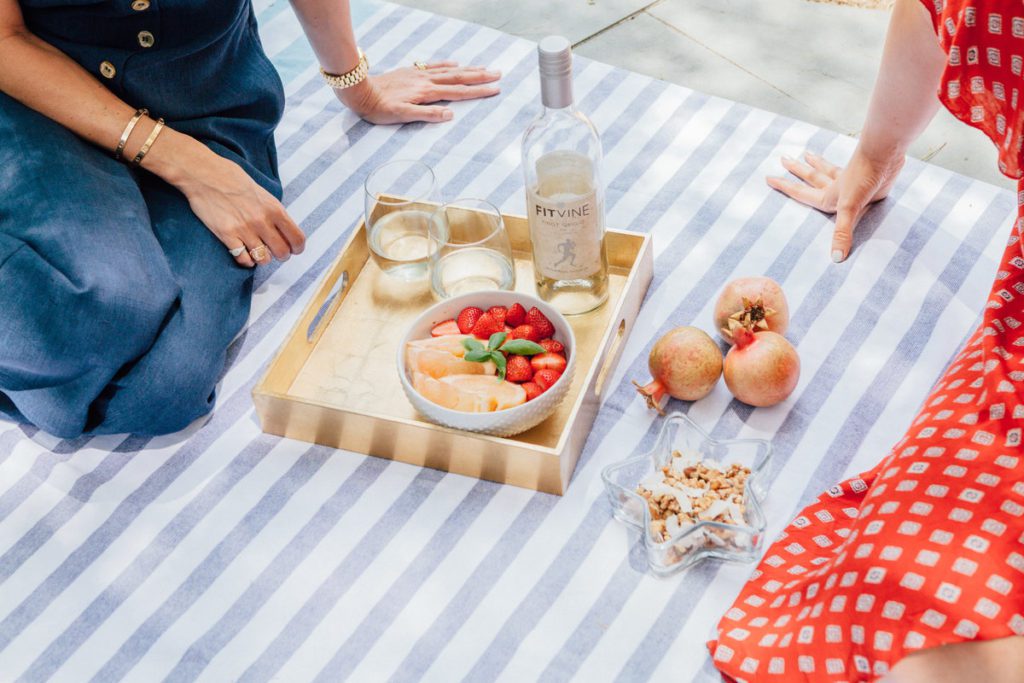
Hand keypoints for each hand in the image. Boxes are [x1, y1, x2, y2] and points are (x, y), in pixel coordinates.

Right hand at [146, 130, 304, 267]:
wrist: (203, 173)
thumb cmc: (232, 178)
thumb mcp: (261, 192)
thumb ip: (273, 211)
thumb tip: (283, 229)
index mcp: (274, 208)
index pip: (297, 238)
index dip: (297, 248)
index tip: (293, 250)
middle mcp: (262, 220)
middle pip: (282, 253)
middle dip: (280, 255)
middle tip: (274, 251)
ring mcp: (244, 229)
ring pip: (263, 259)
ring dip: (261, 258)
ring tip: (257, 251)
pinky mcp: (226, 235)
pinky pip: (243, 259)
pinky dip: (245, 260)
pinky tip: (243, 253)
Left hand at [338, 61, 500, 123]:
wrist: (360, 91)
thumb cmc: (380, 108)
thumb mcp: (402, 116)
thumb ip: (427, 115)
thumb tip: (450, 114)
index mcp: (427, 93)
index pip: (458, 92)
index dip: (478, 91)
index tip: (496, 89)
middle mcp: (426, 81)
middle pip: (459, 78)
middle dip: (480, 77)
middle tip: (499, 74)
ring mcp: (419, 75)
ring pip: (449, 71)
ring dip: (468, 70)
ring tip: (485, 68)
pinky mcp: (411, 72)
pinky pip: (434, 66)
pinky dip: (447, 65)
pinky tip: (456, 63)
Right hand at [767, 147, 903, 261]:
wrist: (884, 154)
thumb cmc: (864, 177)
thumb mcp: (850, 208)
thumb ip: (842, 232)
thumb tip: (836, 258)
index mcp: (828, 196)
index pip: (800, 192)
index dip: (784, 187)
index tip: (768, 178)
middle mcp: (835, 186)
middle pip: (811, 177)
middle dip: (796, 170)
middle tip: (783, 159)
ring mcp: (849, 180)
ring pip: (827, 171)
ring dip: (817, 164)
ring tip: (807, 155)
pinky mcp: (865, 177)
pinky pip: (846, 171)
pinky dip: (840, 168)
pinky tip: (843, 166)